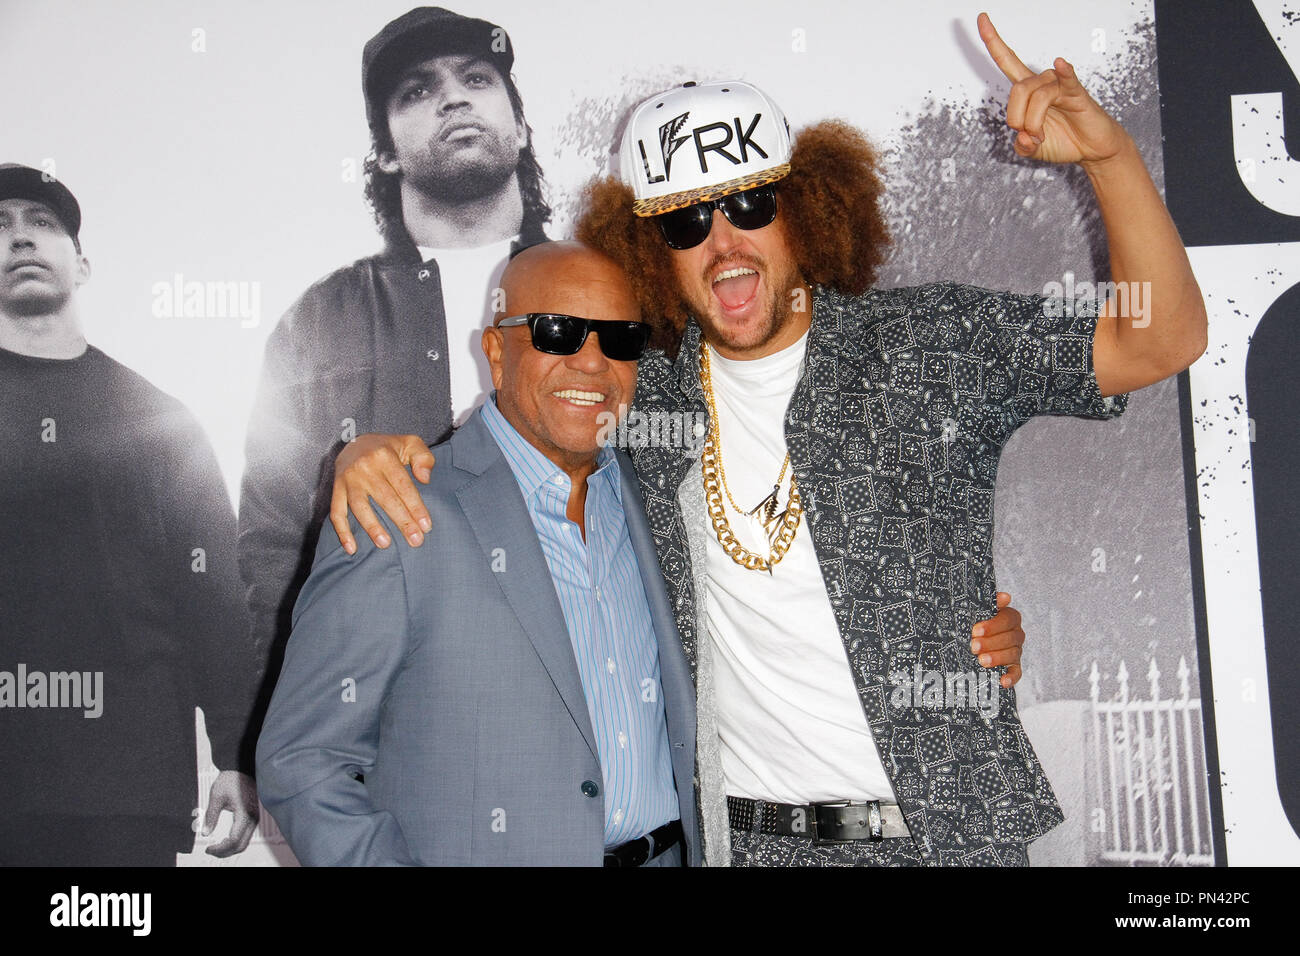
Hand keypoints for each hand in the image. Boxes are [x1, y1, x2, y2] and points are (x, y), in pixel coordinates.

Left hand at [202, 770, 258, 857]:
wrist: (241, 768)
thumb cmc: (230, 779)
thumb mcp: (216, 797)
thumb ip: (211, 816)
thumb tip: (205, 833)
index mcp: (244, 813)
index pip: (233, 840)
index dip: (220, 848)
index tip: (208, 848)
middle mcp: (253, 817)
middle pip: (241, 845)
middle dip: (225, 852)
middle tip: (211, 850)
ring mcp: (255, 817)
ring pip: (245, 841)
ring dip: (231, 848)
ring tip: (217, 846)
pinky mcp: (254, 816)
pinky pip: (246, 835)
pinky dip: (236, 841)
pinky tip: (225, 839)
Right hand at [330, 433, 434, 553]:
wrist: (354, 442)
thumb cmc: (389, 448)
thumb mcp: (410, 443)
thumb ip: (423, 457)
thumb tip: (425, 479)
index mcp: (384, 456)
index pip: (403, 485)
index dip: (415, 507)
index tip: (426, 526)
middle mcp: (364, 466)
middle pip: (385, 498)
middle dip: (402, 521)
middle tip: (415, 541)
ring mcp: (348, 479)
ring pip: (360, 506)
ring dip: (372, 527)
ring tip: (385, 544)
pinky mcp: (336, 488)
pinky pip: (337, 512)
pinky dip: (342, 531)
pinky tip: (352, 548)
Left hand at [971, 591, 1024, 687]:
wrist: (966, 643)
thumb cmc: (972, 625)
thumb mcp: (975, 612)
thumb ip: (988, 604)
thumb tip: (1006, 597)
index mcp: (1009, 618)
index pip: (1009, 618)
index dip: (993, 625)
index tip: (976, 630)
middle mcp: (1015, 634)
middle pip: (1011, 637)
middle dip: (991, 642)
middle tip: (973, 646)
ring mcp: (1016, 651)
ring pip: (1012, 654)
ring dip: (997, 658)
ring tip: (981, 661)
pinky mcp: (1013, 668)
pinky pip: (1016, 673)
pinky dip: (1011, 678)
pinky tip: (1002, 681)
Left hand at [977, 11, 1130, 166]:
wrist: (1091, 149)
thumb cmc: (1063, 141)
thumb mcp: (1033, 150)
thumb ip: (1022, 146)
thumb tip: (1022, 138)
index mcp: (1028, 91)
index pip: (1007, 60)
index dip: (993, 41)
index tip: (981, 17)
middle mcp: (1042, 82)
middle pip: (1017, 90)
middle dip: (1015, 118)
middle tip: (1026, 135)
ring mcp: (1059, 85)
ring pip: (1035, 97)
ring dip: (1033, 123)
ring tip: (1040, 137)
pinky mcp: (1076, 93)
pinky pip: (1066, 80)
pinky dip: (1063, 72)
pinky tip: (1061, 64)